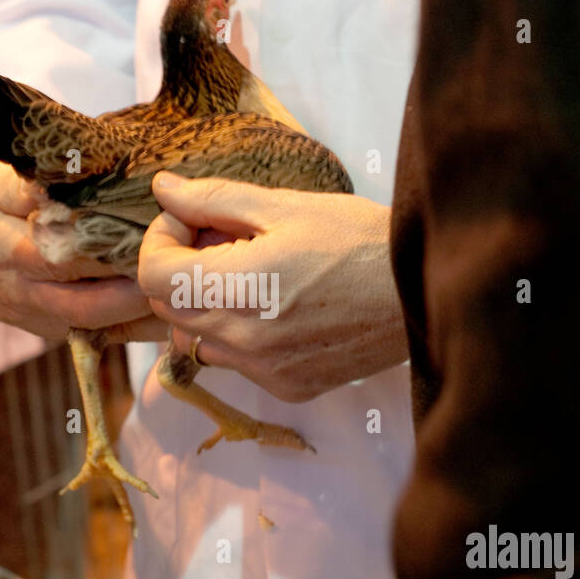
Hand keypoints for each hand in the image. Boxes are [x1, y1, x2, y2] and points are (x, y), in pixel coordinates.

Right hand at [0, 143, 166, 342]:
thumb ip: (24, 185)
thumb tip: (68, 186)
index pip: (58, 259)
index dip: (107, 256)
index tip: (152, 238)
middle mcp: (16, 292)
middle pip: (84, 304)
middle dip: (137, 294)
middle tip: (186, 273)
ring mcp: (33, 316)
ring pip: (94, 326)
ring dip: (143, 318)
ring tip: (193, 298)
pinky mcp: (47, 327)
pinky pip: (94, 335)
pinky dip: (134, 330)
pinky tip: (176, 317)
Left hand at [138, 172, 407, 402]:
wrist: (427, 293)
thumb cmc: (361, 240)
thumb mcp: (287, 206)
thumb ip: (215, 200)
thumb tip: (164, 189)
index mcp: (238, 287)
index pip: (152, 275)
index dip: (160, 240)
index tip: (190, 221)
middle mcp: (243, 341)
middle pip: (168, 309)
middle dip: (181, 269)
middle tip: (225, 240)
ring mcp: (264, 371)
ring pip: (199, 340)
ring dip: (208, 305)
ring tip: (255, 275)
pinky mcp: (287, 388)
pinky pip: (238, 362)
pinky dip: (243, 334)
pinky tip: (283, 307)